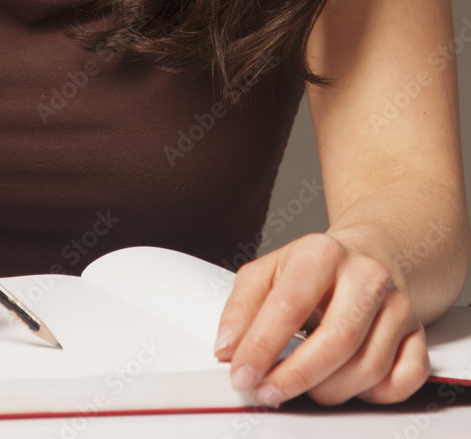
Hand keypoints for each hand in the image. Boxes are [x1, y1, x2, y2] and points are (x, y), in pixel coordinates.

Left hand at [213, 232, 429, 405]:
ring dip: (329, 389)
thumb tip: (227, 348)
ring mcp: (397, 304)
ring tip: (304, 384)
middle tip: (268, 391)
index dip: (261, 346)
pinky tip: (351, 383)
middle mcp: (366, 275)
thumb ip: (242, 308)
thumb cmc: (315, 269)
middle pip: (337, 340)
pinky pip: (405, 379)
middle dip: (296, 376)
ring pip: (369, 367)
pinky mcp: (418, 333)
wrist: (369, 253)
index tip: (241, 373)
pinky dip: (376, 394)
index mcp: (322, 252)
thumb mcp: (269, 271)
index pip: (290, 304)